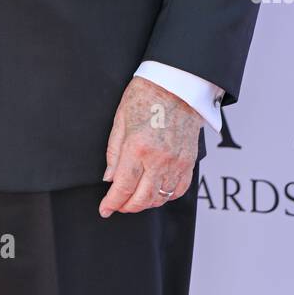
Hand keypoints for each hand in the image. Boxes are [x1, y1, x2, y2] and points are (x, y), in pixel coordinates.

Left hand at [99, 77, 202, 216]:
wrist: (177, 85)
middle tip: (118, 205)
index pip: (123, 186)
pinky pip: (178, 190)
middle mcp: (159, 159)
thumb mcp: (120, 120)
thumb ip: (114, 152)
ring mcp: (176, 162)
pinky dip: (166, 196)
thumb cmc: (146, 95)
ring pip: (160, 197)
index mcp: (137, 147)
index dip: (112, 202)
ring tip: (135, 199)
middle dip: (126, 207)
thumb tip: (109, 178)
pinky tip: (156, 192)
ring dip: (145, 203)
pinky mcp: (189, 161)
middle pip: (142, 198)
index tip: (104, 209)